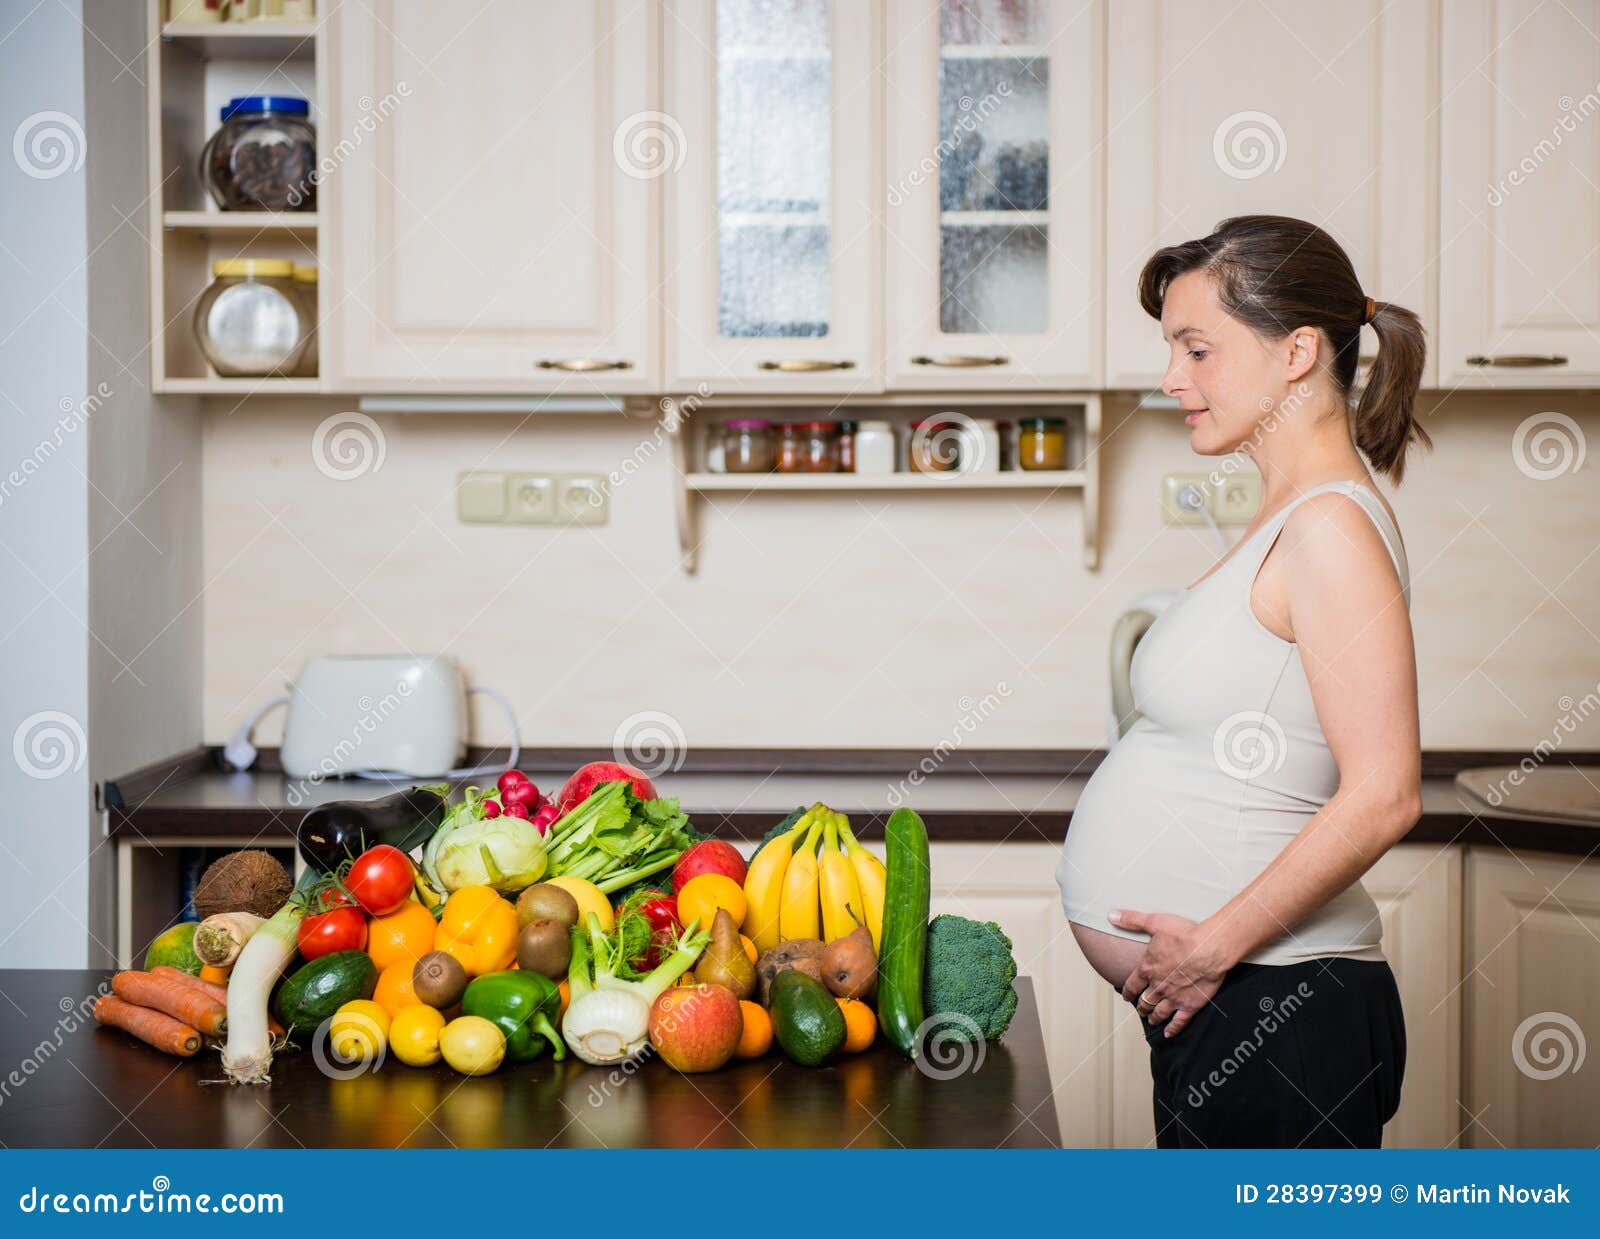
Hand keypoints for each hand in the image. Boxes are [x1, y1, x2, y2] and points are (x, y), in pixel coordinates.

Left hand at [1111, 908, 1231, 1037]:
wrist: (1209, 949)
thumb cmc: (1184, 934)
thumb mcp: (1155, 922)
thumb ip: (1132, 920)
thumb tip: (1111, 914)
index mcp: (1147, 968)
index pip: (1132, 984)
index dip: (1128, 991)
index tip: (1126, 996)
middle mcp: (1157, 986)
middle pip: (1145, 1000)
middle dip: (1141, 1005)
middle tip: (1140, 1009)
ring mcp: (1173, 998)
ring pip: (1159, 1012)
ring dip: (1153, 1017)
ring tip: (1152, 1020)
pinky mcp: (1190, 1005)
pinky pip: (1179, 1021)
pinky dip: (1173, 1028)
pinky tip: (1169, 1032)